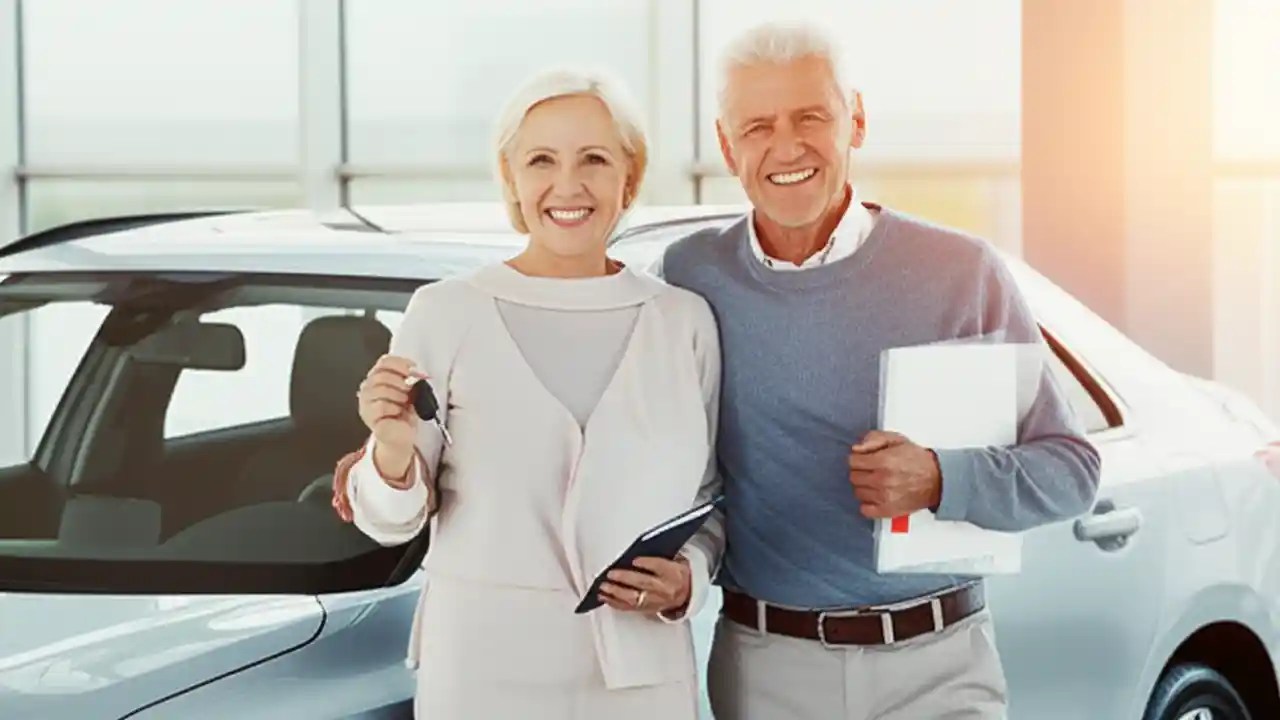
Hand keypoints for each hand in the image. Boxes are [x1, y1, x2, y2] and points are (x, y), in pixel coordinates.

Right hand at [357, 354, 423, 477]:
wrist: (403, 434)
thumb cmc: (405, 412)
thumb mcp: (412, 391)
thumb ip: (412, 379)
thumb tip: (417, 373)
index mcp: (378, 377)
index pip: (384, 361)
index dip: (401, 364)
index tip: (414, 370)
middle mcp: (368, 387)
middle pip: (381, 374)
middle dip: (401, 381)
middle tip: (411, 390)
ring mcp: (365, 401)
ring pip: (380, 389)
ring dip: (399, 395)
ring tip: (404, 404)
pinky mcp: (367, 416)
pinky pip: (380, 405)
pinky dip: (393, 407)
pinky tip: (397, 412)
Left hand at [599, 556, 691, 615]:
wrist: (686, 593)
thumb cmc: (675, 573)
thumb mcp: (674, 560)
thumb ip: (657, 555)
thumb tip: (634, 552)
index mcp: (673, 572)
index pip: (660, 567)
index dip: (647, 563)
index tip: (634, 560)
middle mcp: (665, 589)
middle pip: (644, 583)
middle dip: (625, 578)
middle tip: (611, 574)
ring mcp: (655, 601)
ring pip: (634, 598)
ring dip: (616, 592)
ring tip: (603, 587)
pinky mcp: (647, 609)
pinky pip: (629, 608)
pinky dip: (615, 603)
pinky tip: (605, 597)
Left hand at [848, 430, 942, 518]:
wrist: (936, 480)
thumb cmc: (916, 460)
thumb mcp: (896, 440)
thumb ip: (874, 439)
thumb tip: (856, 449)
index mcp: (883, 461)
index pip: (853, 461)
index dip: (858, 459)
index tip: (864, 460)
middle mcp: (882, 480)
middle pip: (854, 477)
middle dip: (861, 472)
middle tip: (871, 471)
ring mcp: (884, 497)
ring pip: (858, 492)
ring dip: (864, 487)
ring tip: (876, 482)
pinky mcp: (887, 511)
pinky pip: (865, 509)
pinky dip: (867, 503)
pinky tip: (875, 496)